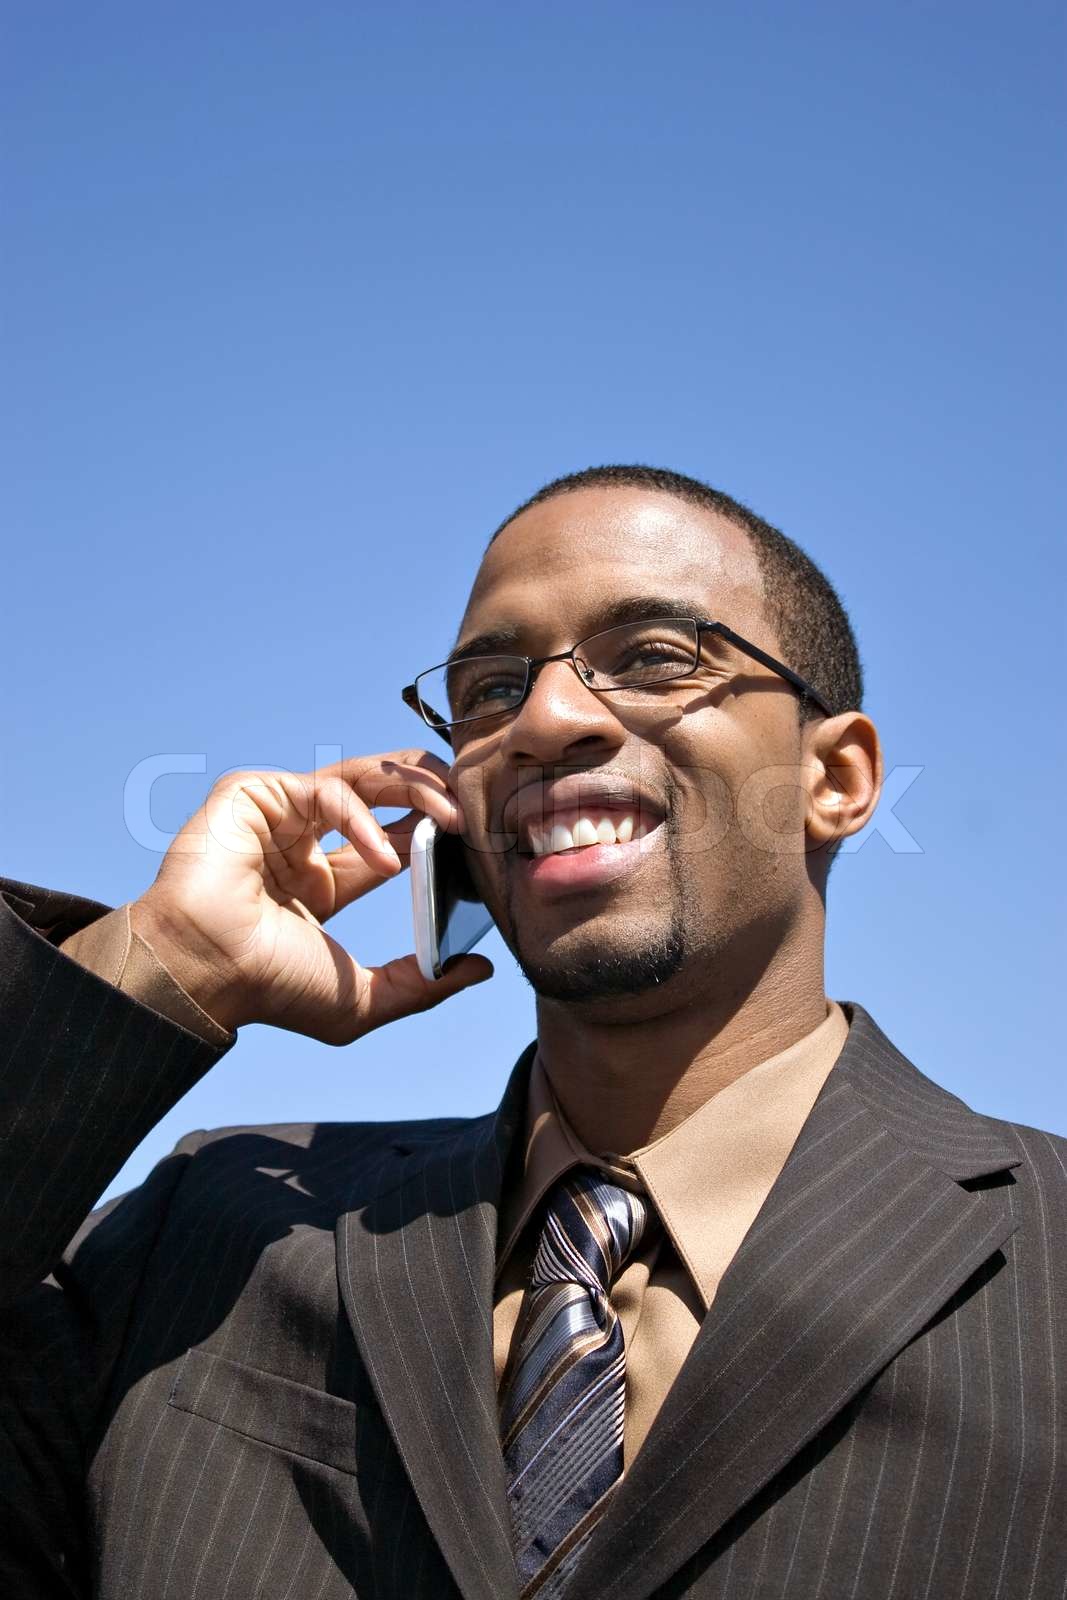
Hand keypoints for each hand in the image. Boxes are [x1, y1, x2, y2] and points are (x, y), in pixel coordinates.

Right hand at [128, 751, 492, 1042]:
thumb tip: (481, 968)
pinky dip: (364, 818)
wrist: (207, 971)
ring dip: (415, 788)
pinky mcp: (256, 793)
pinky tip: (388, 859)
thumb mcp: (364, 999)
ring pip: (362, 776)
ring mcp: (279, 814)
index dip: (437, 837)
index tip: (476, 845)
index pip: (395, 841)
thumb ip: (424, 983)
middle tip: (474, 813)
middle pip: (384, 796)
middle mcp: (302, 843)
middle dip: (433, 795)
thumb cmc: (270, 989)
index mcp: (323, 883)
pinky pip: (327, 789)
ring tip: (453, 815)